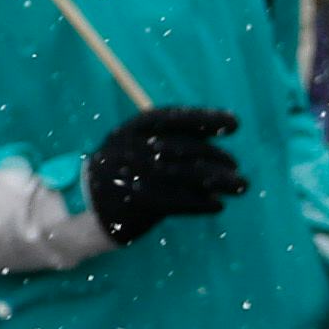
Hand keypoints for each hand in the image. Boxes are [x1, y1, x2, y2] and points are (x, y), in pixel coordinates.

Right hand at [85, 105, 246, 242]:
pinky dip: (201, 203)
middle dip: (216, 156)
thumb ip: (169, 140)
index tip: (235, 124)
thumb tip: (220, 135)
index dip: (205, 119)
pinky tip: (217, 205)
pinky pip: (177, 201)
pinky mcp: (136, 203)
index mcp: (129, 130)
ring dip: (219, 181)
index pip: (172, 118)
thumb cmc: (124, 174)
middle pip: (183, 148)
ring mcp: (131, 176)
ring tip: (240, 186)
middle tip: (236, 166)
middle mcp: (128, 149)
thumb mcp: (136, 148)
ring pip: (185, 175)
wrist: (88, 210)